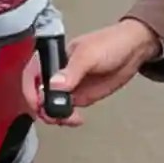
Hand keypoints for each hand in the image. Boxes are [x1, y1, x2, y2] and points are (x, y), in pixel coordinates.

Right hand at [21, 18, 161, 126]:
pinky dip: (66, 118)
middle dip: (42, 108)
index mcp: (53, 56)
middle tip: (55, 116)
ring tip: (68, 119)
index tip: (37, 104)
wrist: (134, 50)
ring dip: (54, 116)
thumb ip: (72, 71)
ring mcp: (68, 86)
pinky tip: (76, 119)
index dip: (29, 90)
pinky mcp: (80, 96)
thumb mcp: (89, 55)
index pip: (31, 74)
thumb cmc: (110, 43)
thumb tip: (54, 86)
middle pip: (37, 94)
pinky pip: (66, 111)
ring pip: (51, 105)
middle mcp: (57, 72)